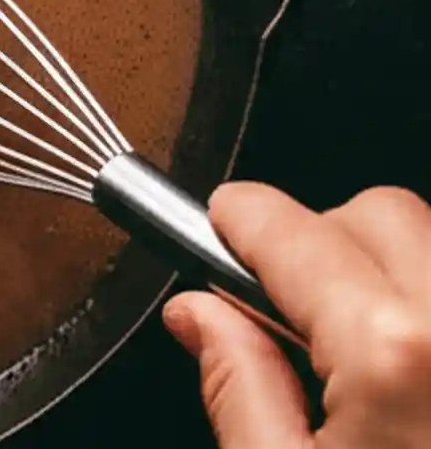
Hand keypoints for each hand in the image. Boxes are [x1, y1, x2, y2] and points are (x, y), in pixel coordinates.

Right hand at [164, 183, 430, 447]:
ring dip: (382, 274)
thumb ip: (236, 391)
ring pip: (430, 249)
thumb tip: (199, 315)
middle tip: (277, 303)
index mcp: (392, 355)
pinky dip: (421, 311)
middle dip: (320, 237)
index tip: (218, 222)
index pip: (295, 232)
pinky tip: (404, 376)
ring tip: (348, 353)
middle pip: (381, 215)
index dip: (239, 218)